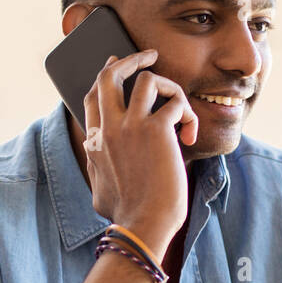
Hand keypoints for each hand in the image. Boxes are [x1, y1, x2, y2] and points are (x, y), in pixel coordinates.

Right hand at [82, 49, 194, 251]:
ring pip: (147, 79)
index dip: (105, 75)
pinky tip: (189, 135)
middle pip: (110, 75)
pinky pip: (175, 102)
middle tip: (149, 55)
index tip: (115, 64)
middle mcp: (108, 129)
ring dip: (168, 86)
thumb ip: (96, 168)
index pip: (92, 97)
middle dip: (130, 59)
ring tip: (179, 107)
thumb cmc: (126, 217)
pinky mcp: (156, 130)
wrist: (143, 226)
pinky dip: (187, 114)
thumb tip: (94, 160)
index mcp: (94, 143)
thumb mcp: (99, 190)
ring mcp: (130, 127)